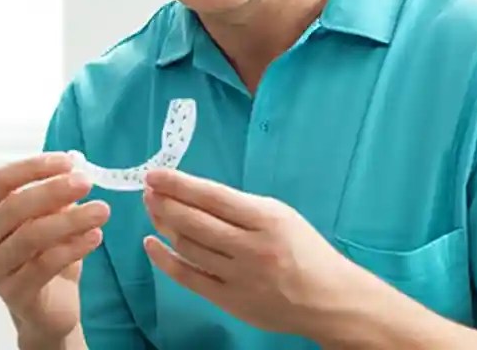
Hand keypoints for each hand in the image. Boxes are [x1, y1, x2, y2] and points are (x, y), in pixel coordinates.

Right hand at [0, 152, 110, 343]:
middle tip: (87, 182)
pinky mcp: (14, 294)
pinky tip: (96, 237)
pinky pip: (44, 265)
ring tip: (102, 210)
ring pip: (30, 236)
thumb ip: (58, 196)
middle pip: (14, 206)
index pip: (0, 180)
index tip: (68, 161)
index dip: (33, 167)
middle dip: (53, 190)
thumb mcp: (53, 219)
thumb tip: (76, 166)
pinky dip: (73, 248)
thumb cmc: (47, 257)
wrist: (50, 310)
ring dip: (70, 219)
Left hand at [141, 168, 369, 338]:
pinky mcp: (229, 300)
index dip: (179, 184)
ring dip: (164, 225)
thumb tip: (194, 195)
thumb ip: (242, 208)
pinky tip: (152, 243)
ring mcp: (238, 276)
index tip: (155, 175)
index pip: (213, 197)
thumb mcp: (282, 216)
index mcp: (267, 219)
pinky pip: (188, 277)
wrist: (328, 299)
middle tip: (148, 190)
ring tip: (153, 209)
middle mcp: (251, 247)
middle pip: (194, 221)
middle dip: (165, 202)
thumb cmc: (305, 251)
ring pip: (188, 246)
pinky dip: (165, 260)